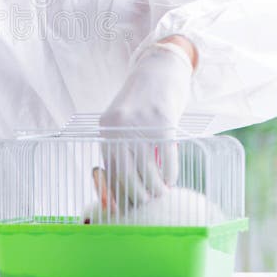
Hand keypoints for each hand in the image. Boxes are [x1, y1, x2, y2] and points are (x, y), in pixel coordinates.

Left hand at [98, 39, 194, 208]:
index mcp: (106, 128)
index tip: (126, 206)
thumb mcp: (122, 121)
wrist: (159, 70)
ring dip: (156, 188)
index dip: (118, 193)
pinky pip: (167, 160)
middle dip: (138, 195)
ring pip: (148, 172)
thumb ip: (119, 146)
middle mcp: (121, 127)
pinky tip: (170, 180)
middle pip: (128, 175)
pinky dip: (170, 175)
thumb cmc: (140, 101)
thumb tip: (119, 188)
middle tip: (146, 202)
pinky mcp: (165, 123)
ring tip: (161, 193)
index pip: (110, 170)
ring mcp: (143, 125)